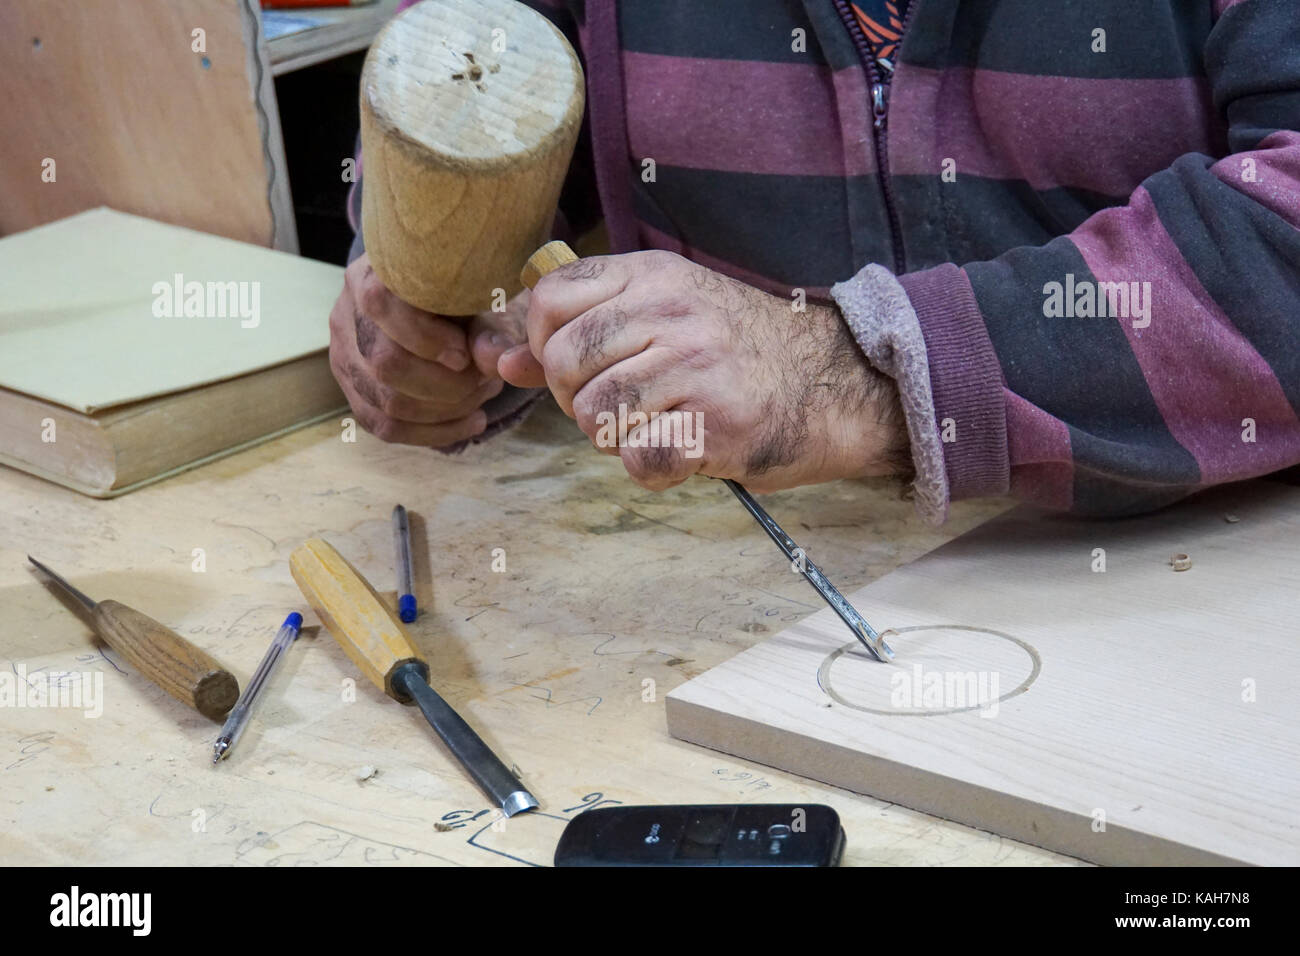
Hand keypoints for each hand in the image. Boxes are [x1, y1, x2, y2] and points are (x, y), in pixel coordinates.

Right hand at [328, 253, 527, 444]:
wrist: (443, 304)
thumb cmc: (461, 296)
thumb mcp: (480, 301)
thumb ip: (489, 329)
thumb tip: (495, 361)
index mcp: (372, 273)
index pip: (379, 304)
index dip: (425, 337)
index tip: (464, 354)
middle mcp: (347, 313)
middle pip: (383, 363)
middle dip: (445, 384)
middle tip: (485, 380)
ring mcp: (345, 355)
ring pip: (386, 402)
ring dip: (447, 410)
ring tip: (485, 393)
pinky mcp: (354, 390)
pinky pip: (386, 426)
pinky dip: (436, 432)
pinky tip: (472, 422)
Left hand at [499, 250, 908, 491]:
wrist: (832, 384)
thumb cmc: (737, 351)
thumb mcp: (662, 316)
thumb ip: (579, 331)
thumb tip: (501, 362)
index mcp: (652, 276)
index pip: (549, 300)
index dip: (545, 344)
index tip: (579, 366)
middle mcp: (671, 312)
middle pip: (562, 363)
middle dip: (573, 399)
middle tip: (616, 407)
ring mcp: (695, 367)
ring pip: (593, 416)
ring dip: (611, 437)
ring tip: (651, 426)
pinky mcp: (717, 423)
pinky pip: (638, 460)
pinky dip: (649, 469)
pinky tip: (678, 452)